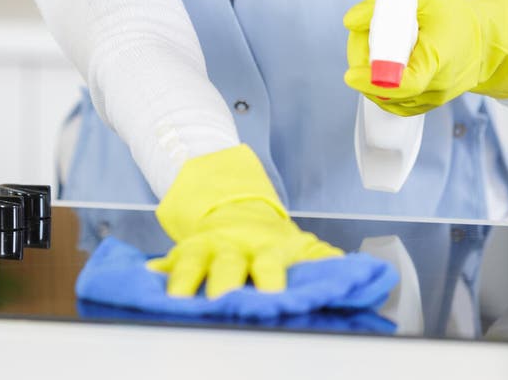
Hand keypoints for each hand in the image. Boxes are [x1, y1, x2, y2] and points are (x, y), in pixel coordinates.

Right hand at [148, 145, 342, 297]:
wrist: (233, 203)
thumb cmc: (268, 236)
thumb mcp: (299, 244)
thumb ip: (324, 259)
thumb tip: (358, 275)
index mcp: (265, 248)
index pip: (269, 265)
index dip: (271, 281)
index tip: (274, 298)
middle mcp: (234, 246)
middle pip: (228, 265)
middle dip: (225, 284)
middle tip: (222, 304)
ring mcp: (206, 246)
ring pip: (193, 261)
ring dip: (185, 280)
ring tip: (177, 300)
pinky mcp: (184, 249)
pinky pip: (168, 259)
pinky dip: (158, 270)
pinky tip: (148, 279)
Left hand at [344, 0, 507, 115]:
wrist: (488, 38)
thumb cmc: (458, 14)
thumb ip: (385, 3)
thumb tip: (351, 21)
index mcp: (436, 60)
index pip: (403, 83)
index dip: (373, 81)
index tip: (351, 75)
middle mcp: (436, 87)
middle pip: (386, 91)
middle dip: (363, 67)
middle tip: (361, 38)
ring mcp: (432, 99)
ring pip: (387, 99)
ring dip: (369, 76)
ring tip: (375, 45)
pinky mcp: (428, 103)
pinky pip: (396, 103)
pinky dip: (381, 86)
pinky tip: (380, 63)